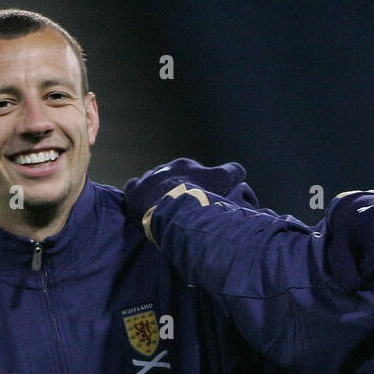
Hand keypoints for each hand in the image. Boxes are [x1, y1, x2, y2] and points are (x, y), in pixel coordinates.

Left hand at [122, 158, 251, 225]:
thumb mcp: (221, 181)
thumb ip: (232, 171)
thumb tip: (240, 169)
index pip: (194, 172)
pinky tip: (143, 202)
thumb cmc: (198, 194)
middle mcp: (164, 168)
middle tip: (183, 205)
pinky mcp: (133, 191)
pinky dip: (138, 193)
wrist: (171, 209)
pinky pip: (134, 187)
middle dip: (177, 187)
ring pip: (153, 182)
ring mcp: (147, 178)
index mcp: (184, 164)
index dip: (200, 185)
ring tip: (163, 207)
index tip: (202, 197)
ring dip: (158, 191)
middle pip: (172, 177)